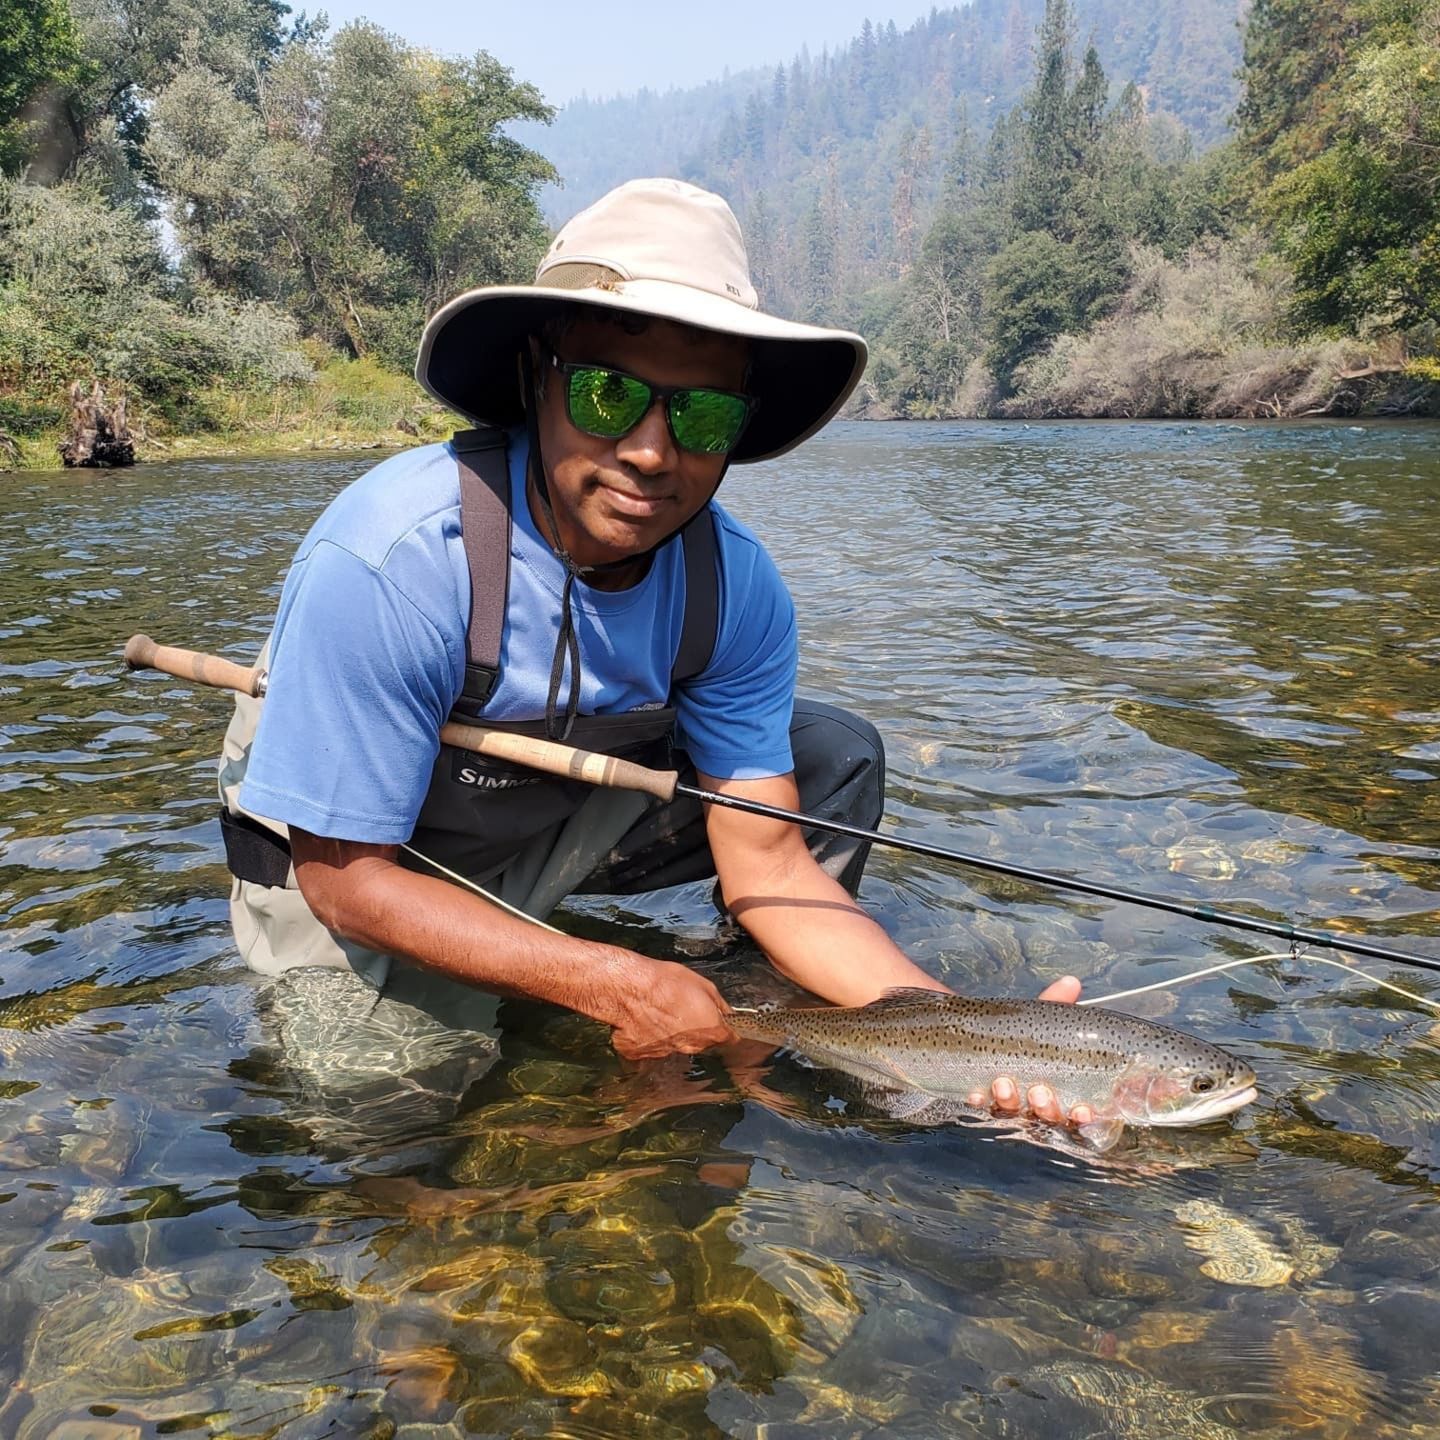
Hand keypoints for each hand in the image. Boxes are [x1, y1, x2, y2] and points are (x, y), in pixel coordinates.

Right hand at [608, 959, 736, 1059]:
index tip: (721, 1021)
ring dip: (672, 1033)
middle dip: (697, 1029)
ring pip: (675, 1045)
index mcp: (710, 1029)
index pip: (730, 1037)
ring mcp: (664, 1053)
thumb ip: (719, 1004)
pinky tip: (642, 1020)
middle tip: (684, 1009)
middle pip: (701, 1042)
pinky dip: (648, 1037)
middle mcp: (689, 1046)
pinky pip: (649, 1047)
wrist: (629, 989)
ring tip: (660, 1011)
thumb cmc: (665, 982)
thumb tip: (727, 1013)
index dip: (725, 1028)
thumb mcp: (703, 984)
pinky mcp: (641, 1054)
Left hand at [965, 975, 1093, 1126]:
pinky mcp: (980, 1098)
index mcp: (1058, 1085)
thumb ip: (1054, 1003)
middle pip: (1045, 1116)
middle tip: (1039, 1092)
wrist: (974, 1028)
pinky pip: (980, 1105)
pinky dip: (979, 1100)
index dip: (1081, 1116)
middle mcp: (1034, 1100)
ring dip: (1010, 1101)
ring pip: (1012, 1111)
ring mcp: (1006, 1102)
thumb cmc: (1018, 1031)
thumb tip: (1071, 982)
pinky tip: (975, 1093)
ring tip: (1003, 1084)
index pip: (1075, 1111)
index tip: (1082, 1108)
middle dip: (1045, 1108)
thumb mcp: (1037, 1019)